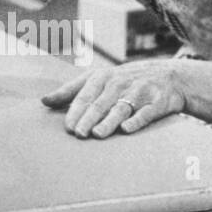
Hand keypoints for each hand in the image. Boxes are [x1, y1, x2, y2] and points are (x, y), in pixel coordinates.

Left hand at [40, 58, 211, 138]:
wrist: (167, 76)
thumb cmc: (123, 81)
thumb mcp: (97, 80)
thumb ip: (71, 91)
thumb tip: (44, 101)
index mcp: (102, 77)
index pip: (85, 95)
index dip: (75, 111)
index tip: (67, 126)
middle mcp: (119, 83)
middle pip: (101, 103)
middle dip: (89, 118)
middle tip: (78, 134)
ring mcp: (139, 92)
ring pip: (121, 108)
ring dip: (109, 121)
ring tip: (97, 135)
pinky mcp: (157, 102)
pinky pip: (145, 113)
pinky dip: (136, 120)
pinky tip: (126, 129)